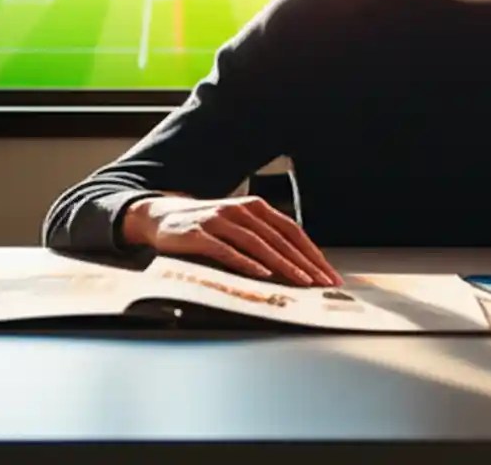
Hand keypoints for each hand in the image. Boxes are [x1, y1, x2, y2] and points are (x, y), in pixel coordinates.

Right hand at [122, 194, 342, 286]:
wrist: (162, 216)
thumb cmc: (207, 226)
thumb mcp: (238, 227)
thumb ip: (263, 239)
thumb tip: (296, 265)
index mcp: (256, 207)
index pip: (292, 231)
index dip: (312, 253)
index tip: (329, 274)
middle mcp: (241, 210)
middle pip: (280, 239)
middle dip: (305, 263)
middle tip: (323, 283)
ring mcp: (220, 220)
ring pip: (259, 244)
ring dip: (283, 264)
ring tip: (301, 282)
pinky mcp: (200, 234)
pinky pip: (228, 250)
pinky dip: (247, 263)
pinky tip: (262, 274)